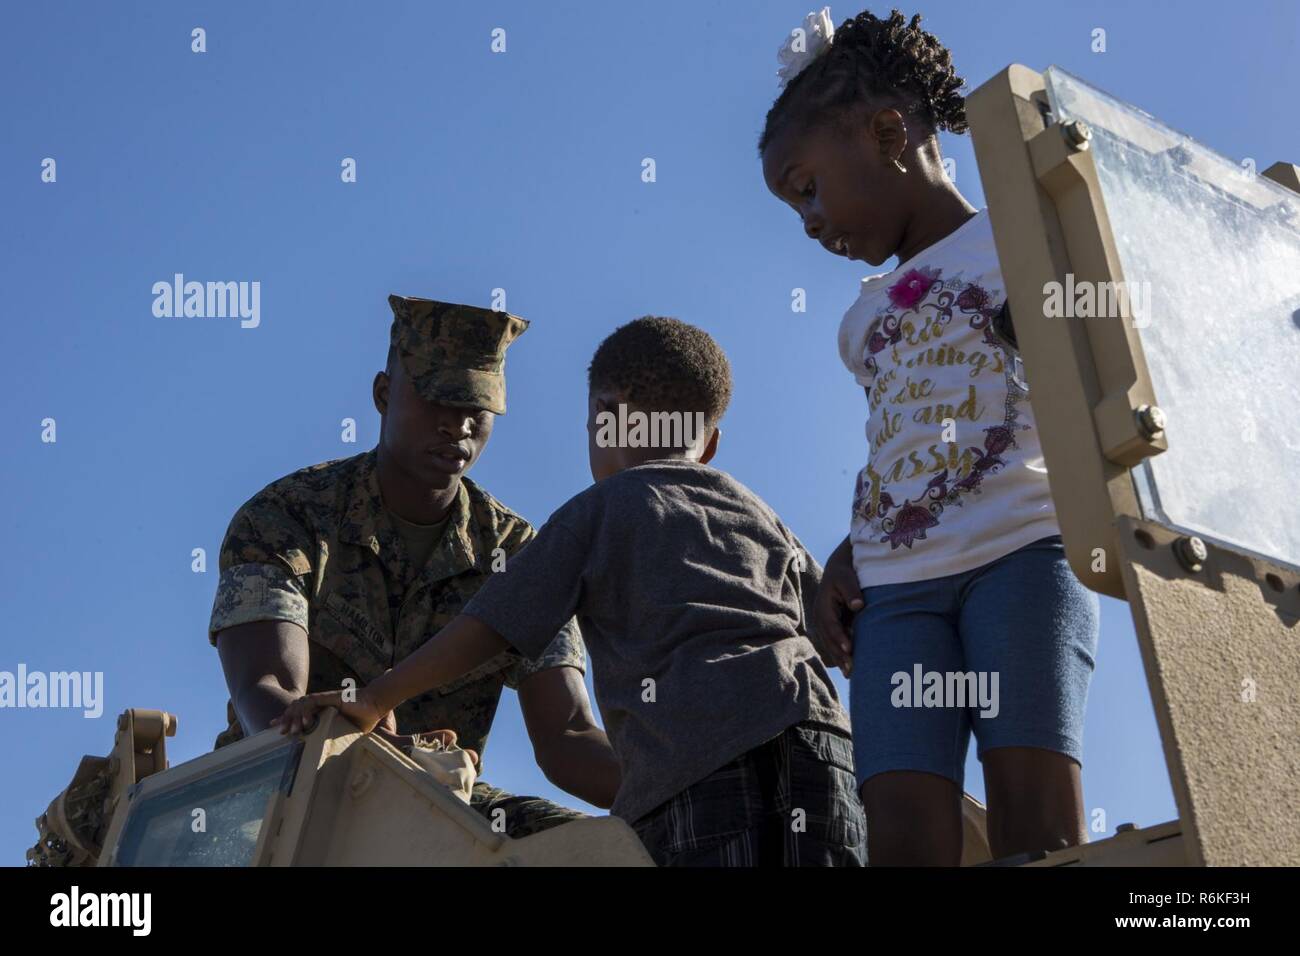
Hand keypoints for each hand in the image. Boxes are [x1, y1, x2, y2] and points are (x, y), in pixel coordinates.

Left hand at [271, 687, 386, 735]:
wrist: (376, 705)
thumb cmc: (365, 719)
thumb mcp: (347, 733)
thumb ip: (338, 740)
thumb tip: (336, 760)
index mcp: (323, 710)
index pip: (300, 711)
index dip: (288, 718)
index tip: (278, 727)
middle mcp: (320, 703)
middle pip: (295, 707)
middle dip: (286, 718)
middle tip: (280, 730)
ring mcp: (323, 699)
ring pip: (300, 704)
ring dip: (294, 717)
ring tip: (293, 732)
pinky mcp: (328, 697)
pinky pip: (311, 702)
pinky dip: (306, 712)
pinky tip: (306, 723)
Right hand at [812, 545, 862, 676]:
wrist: (838, 570)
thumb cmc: (844, 573)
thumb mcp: (847, 578)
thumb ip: (852, 591)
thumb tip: (858, 605)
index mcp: (823, 606)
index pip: (831, 625)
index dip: (840, 638)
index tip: (850, 649)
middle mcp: (820, 617)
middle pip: (829, 639)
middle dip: (840, 654)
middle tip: (852, 669)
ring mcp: (822, 624)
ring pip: (830, 644)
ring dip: (839, 658)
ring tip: (851, 673)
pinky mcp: (829, 627)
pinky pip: (833, 644)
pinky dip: (840, 655)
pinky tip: (848, 668)